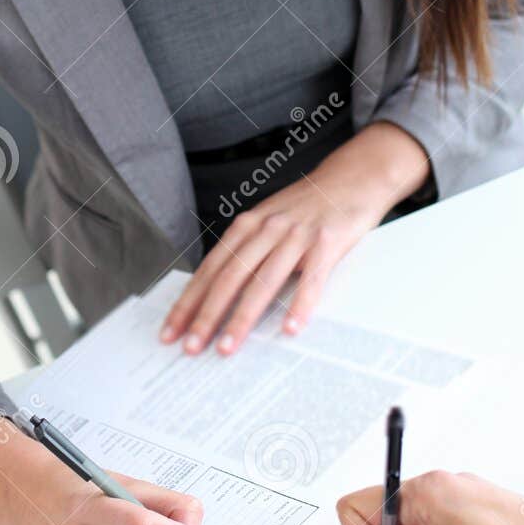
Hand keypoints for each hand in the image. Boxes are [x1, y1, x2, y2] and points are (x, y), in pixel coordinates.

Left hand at [160, 122, 429, 355]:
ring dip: (242, 317)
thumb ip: (248, 251)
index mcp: (247, 226)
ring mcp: (296, 235)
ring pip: (263, 281)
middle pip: (229, 278)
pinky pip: (312, 279)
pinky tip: (290, 328)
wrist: (352, 177)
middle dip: (206, 315)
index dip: (188, 302)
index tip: (171, 330)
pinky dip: (300, 304)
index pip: (210, 269)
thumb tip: (218, 294)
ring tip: (227, 347)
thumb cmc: (307, 207)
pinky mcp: (327, 242)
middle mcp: (266, 229)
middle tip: (189, 347)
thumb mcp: (269, 222)